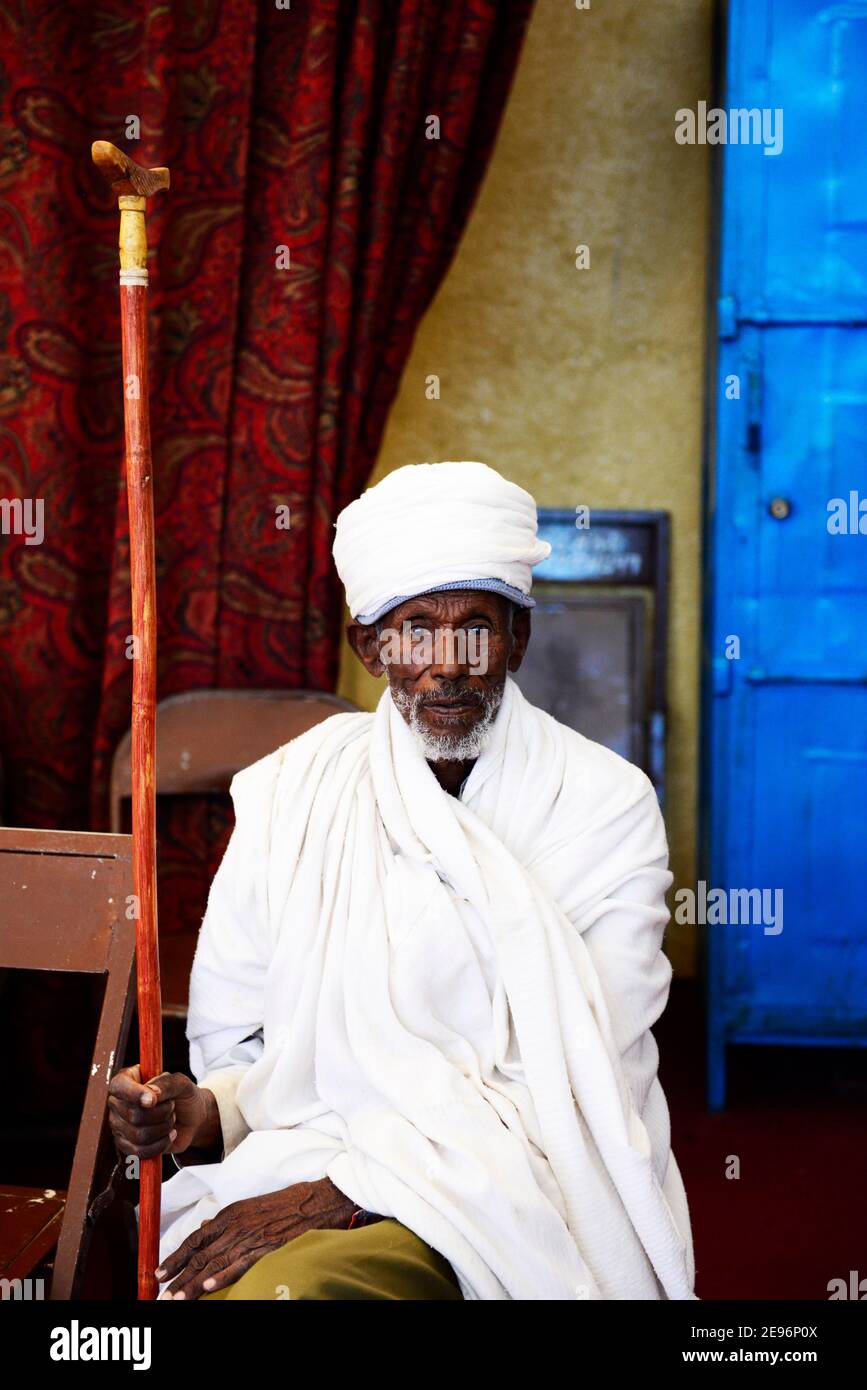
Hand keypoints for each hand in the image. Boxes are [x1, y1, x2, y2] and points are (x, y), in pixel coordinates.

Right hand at [108, 1064, 220, 1161]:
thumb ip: (167, 1083)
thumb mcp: (181, 1083)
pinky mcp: (126, 1145)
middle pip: (134, 1115)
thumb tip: (152, 1093)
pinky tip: (169, 1135)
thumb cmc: (183, 1096)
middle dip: (162, 1113)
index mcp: (128, 1080)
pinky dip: (160, 1145)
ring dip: (163, 1128)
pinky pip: (139, 1152)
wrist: (192, 1119)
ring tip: (170, 1120)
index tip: (153, 1100)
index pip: (119, 1086)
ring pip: (138, 1135)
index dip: (135, 1094)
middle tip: (171, 1107)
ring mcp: (120, 1125)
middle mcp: (119, 1102)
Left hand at [155, 1179, 356, 1299]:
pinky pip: (241, 1264)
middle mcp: (236, 1225)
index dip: (175, 1257)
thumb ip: (226, 1220)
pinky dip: (224, 1276)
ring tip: (177, 1299)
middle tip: (162, 1294)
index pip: (196, 1239)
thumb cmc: (286, 1204)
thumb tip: (204, 1227)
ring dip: (194, 1283)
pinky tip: (210, 1288)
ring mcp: (251, 1237)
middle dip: (179, 1276)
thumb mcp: (251, 1207)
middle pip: (201, 1254)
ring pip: (216, 1263)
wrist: (318, 1200)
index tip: (159, 1273)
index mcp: (231, 1214)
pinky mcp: (268, 1247)